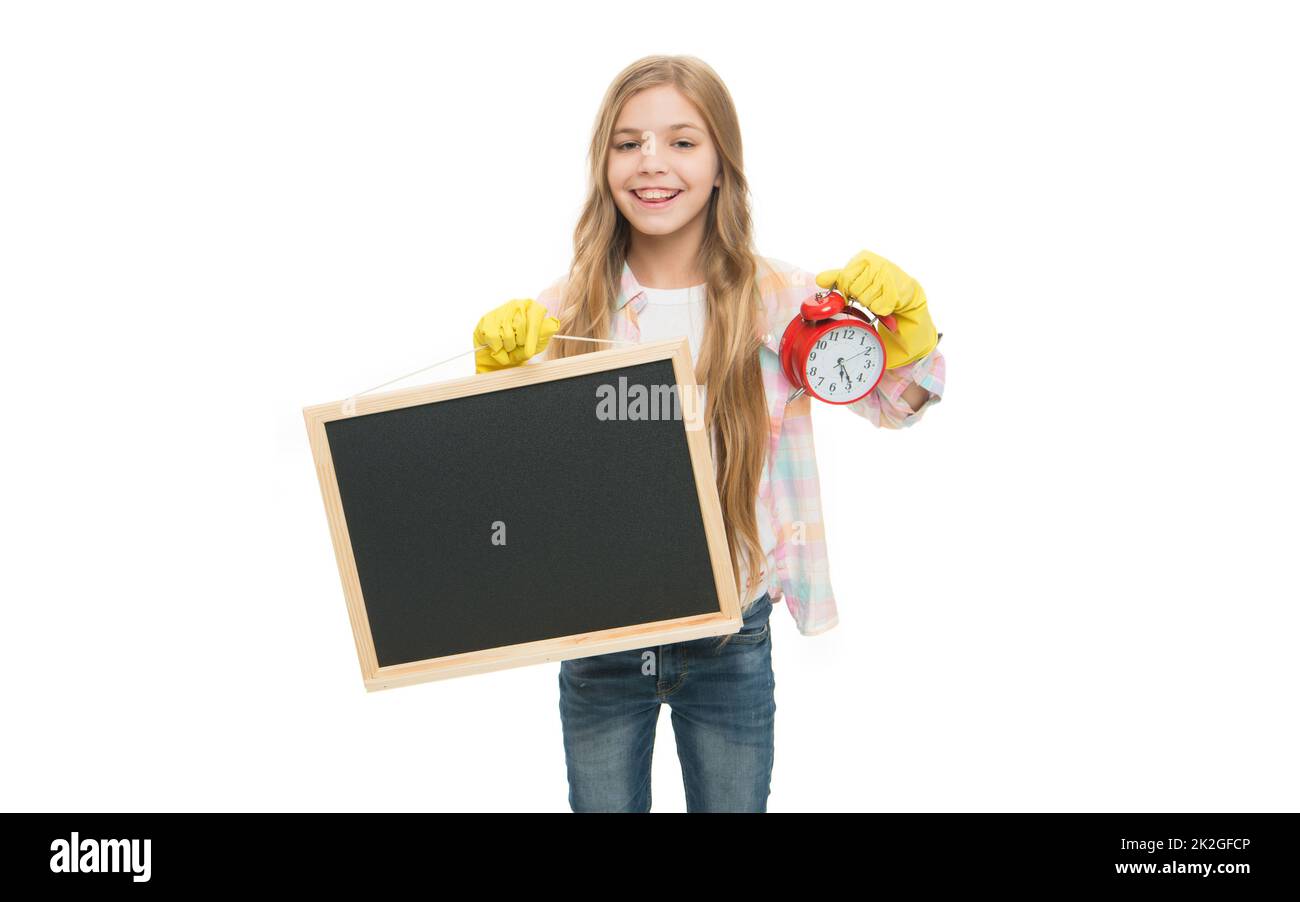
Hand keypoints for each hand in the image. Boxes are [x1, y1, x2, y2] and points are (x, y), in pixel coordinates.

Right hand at [472, 298, 559, 372]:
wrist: (502, 349)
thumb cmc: (523, 344)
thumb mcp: (538, 340)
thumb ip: (544, 334)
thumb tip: (549, 329)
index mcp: (532, 306)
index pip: (534, 319)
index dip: (532, 337)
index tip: (530, 352)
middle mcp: (516, 304)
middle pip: (520, 326)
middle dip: (520, 343)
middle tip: (518, 346)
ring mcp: (501, 310)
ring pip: (506, 334)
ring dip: (508, 347)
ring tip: (509, 347)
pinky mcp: (487, 319)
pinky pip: (493, 338)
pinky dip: (497, 348)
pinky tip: (498, 346)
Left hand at [815, 250, 938, 368]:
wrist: (905, 290)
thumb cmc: (878, 282)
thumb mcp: (857, 276)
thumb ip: (837, 277)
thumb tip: (819, 279)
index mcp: (864, 257)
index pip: (844, 279)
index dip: (847, 289)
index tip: (855, 289)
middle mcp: (876, 263)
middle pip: (854, 290)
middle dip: (860, 297)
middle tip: (869, 293)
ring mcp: (887, 277)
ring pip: (865, 300)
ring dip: (870, 303)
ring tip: (878, 296)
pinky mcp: (896, 292)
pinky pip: (877, 308)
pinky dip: (881, 309)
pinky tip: (886, 302)